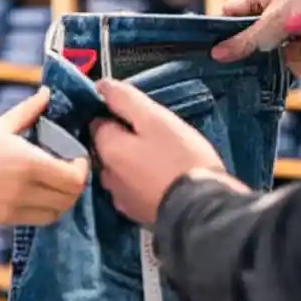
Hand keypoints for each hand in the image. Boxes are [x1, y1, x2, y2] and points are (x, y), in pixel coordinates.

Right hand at [0, 88, 89, 225]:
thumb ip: (27, 112)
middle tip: (67, 169)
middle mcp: (24, 189)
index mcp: (27, 162)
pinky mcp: (1, 220)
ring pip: (55, 213)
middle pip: (69, 198)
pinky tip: (34, 192)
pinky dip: (43, 209)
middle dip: (74, 184)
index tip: (75, 156)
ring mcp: (12, 208)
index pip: (74, 178)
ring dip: (61, 199)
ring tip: (52, 182)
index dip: (81, 168)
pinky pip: (35, 219)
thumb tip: (47, 94)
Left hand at [92, 80, 243, 226]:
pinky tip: (162, 178)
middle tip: (155, 134)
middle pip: (108, 148)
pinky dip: (142, 180)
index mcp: (106, 149)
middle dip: (124, 138)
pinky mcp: (138, 214)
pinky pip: (134, 189)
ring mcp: (121, 198)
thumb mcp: (155, 119)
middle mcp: (106, 176)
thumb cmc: (181, 158)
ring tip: (161, 155)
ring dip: (133, 161)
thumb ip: (125, 100)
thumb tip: (100, 86)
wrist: (203, 210)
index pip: (97, 122)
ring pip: (121, 169)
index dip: (115, 113)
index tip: (138, 113)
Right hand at [211, 0, 300, 74]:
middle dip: (269, 49)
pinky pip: (299, 54)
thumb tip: (216, 54)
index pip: (231, 12)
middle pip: (257, 37)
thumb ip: (246, 40)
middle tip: (273, 53)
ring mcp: (296, 21)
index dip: (226, 30)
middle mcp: (278, 6)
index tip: (223, 51)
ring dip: (293, 53)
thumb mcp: (276, 22)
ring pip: (279, 50)